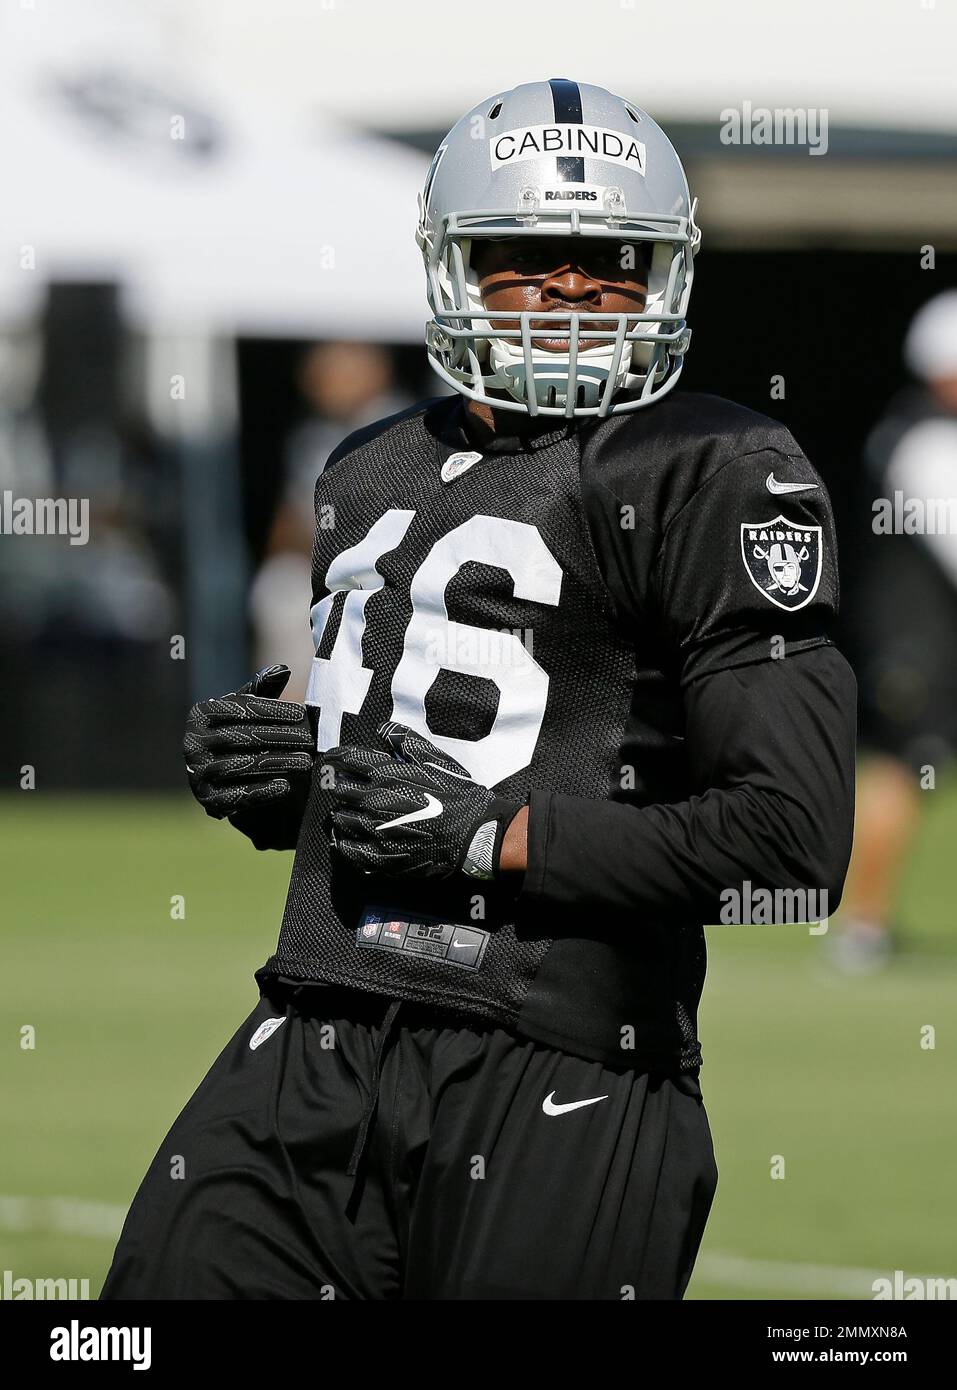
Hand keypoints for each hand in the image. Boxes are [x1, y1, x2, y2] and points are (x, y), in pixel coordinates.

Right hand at [183, 664, 314, 819]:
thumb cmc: (240, 731)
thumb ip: (262, 688)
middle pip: (241, 737)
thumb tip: (283, 670)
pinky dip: (262, 791)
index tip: (300, 714)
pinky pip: (236, 794)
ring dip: (277, 763)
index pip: (238, 709)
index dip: (271, 711)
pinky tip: (285, 785)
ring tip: (305, 761)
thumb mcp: (246, 708)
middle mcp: (192, 742)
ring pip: (241, 765)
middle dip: (279, 737)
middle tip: (308, 740)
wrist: (223, 775)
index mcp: (200, 715)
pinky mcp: (206, 799)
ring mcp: (197, 772)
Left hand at [325, 721, 519, 880]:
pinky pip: (350, 850)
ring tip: (346, 812)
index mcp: (386, 775)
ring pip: (341, 819)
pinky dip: (343, 843)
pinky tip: (345, 839)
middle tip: (338, 785)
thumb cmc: (456, 795)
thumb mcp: (434, 760)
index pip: (348, 761)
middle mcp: (375, 802)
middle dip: (337, 785)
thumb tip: (384, 729)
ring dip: (340, 812)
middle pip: (339, 790)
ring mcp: (376, 831)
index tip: (334, 759)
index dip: (338, 757)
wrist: (472, 832)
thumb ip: (406, 742)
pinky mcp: (382, 856)